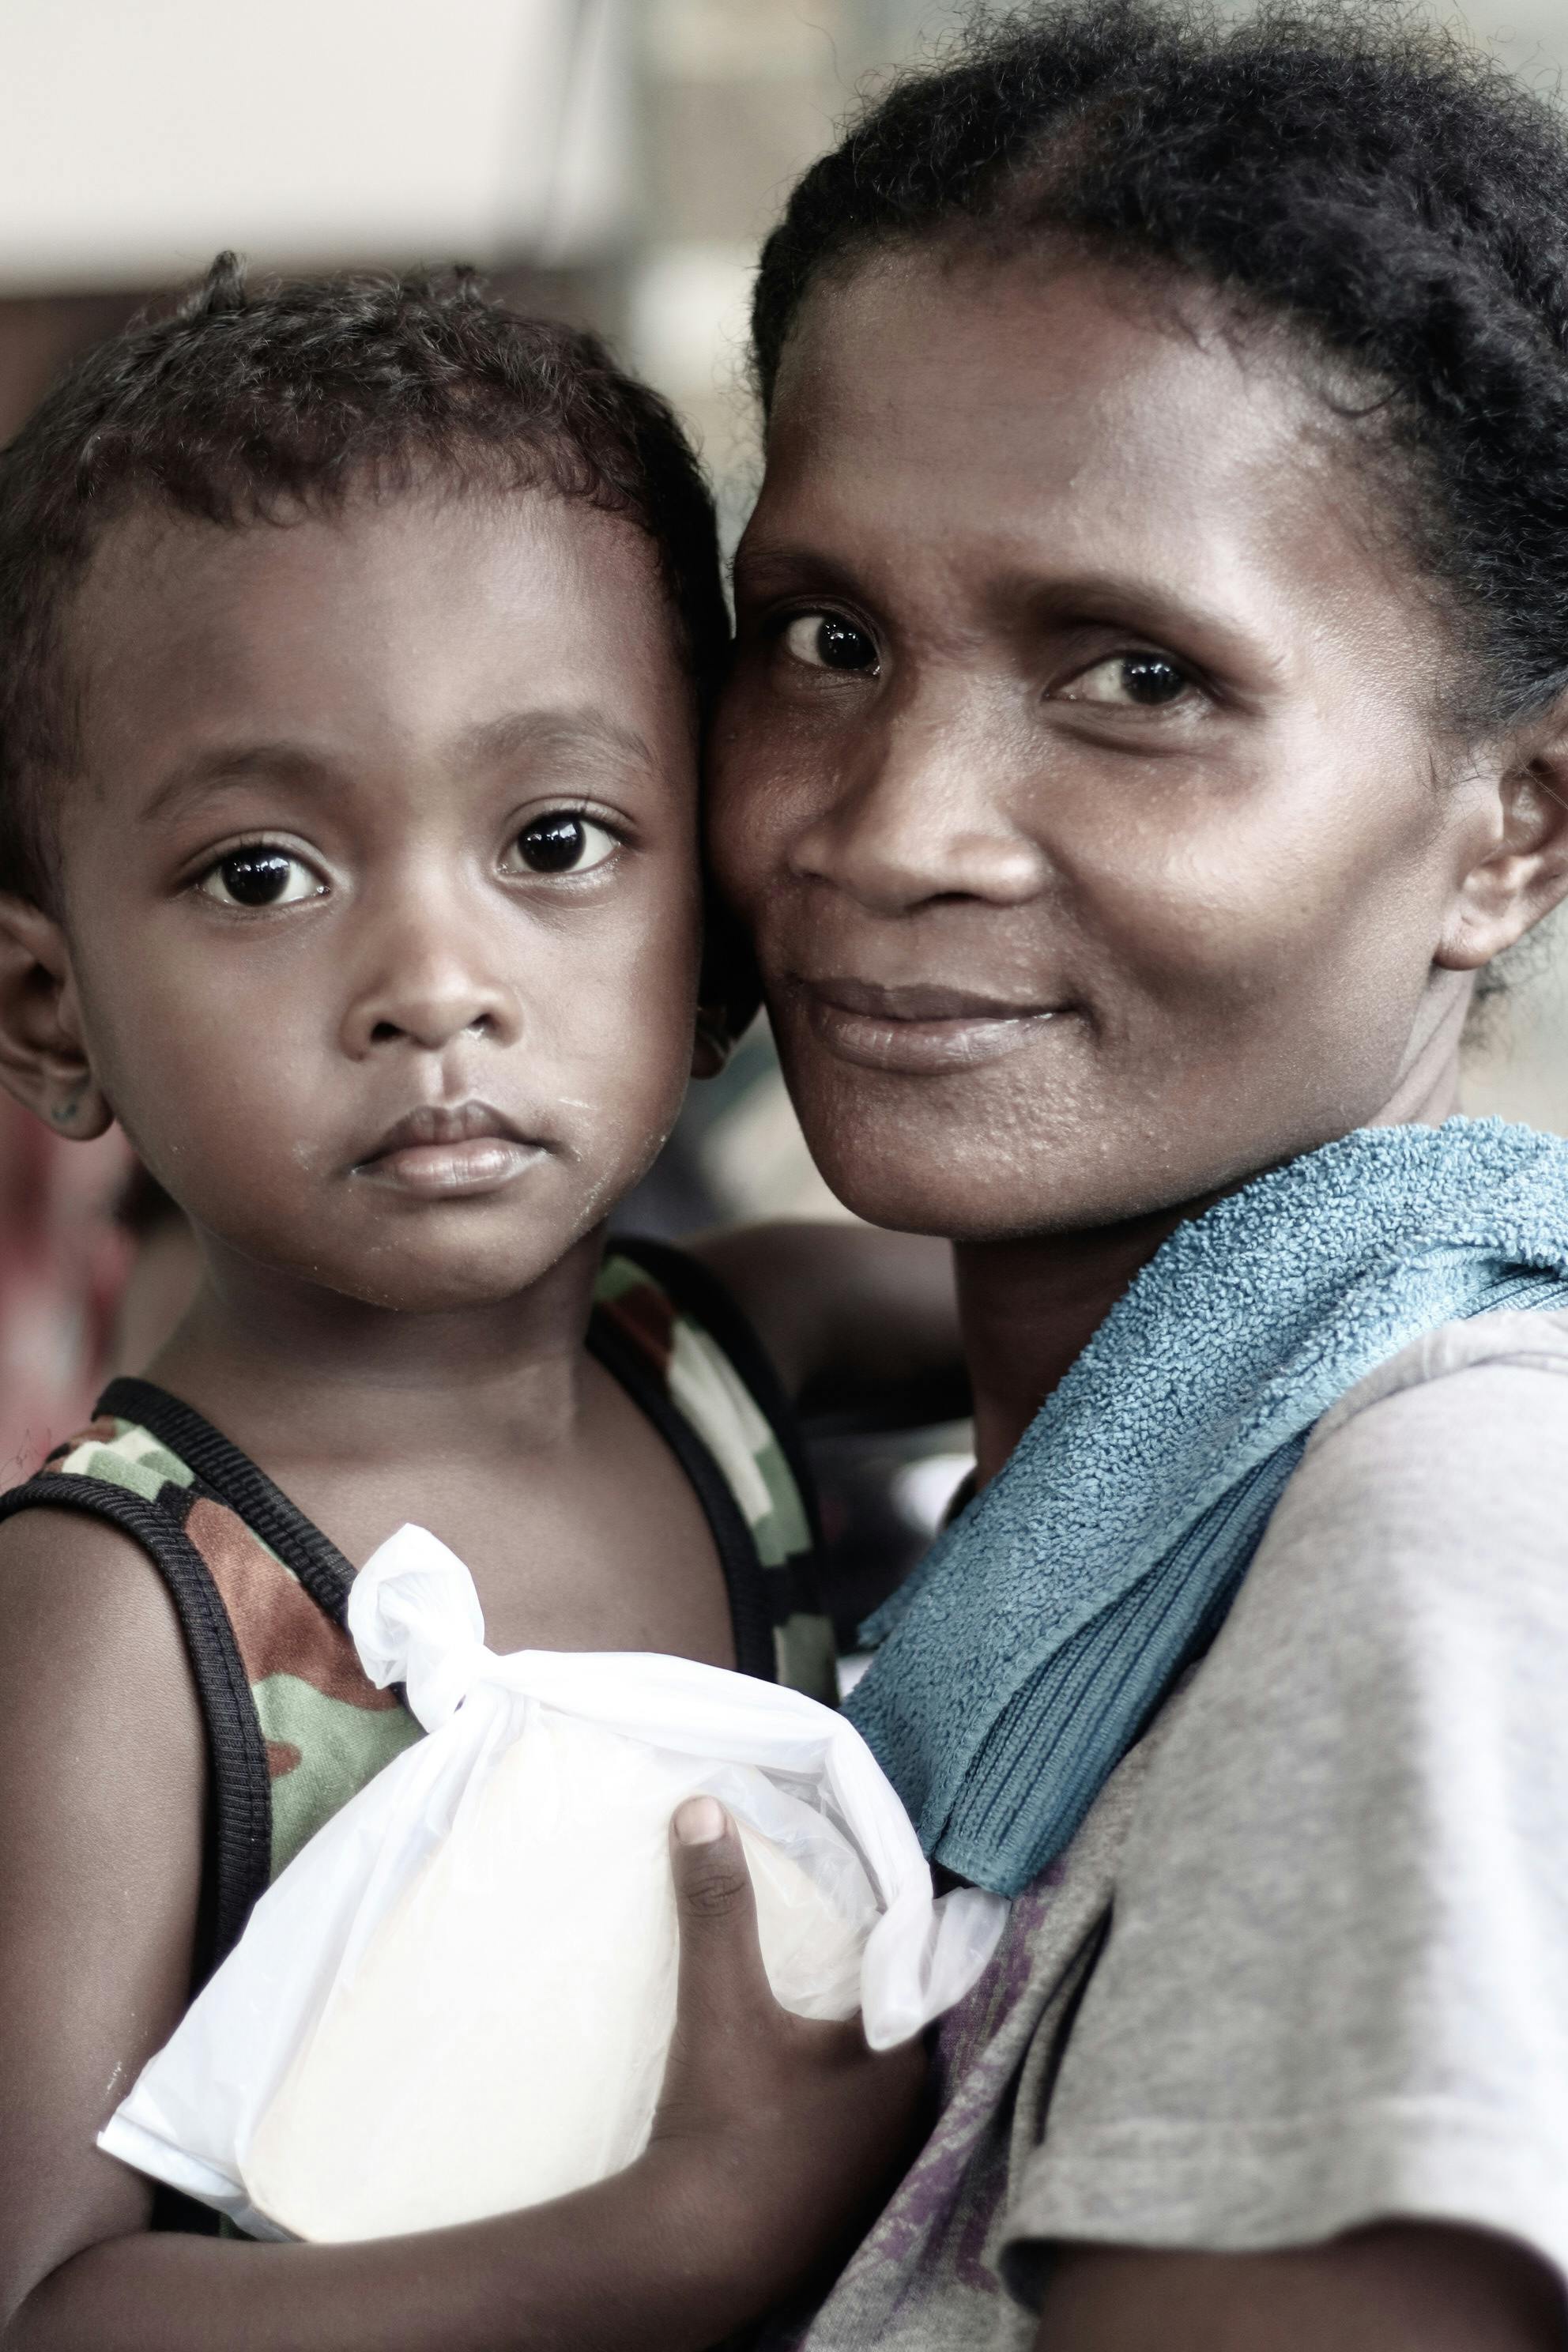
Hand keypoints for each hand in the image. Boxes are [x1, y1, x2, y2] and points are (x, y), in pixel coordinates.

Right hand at [645, 1795, 928, 2312]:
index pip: (920, 1971)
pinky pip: (853, 2127)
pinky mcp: (844, 2204)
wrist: (688, 2257)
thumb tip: (703, 1811)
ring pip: (878, 2079)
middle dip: (870, 1981)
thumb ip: (719, 1906)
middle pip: (899, 2023)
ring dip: (851, 2043)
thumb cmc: (723, 2126)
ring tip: (813, 1997)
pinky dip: (831, 2097)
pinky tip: (796, 2081)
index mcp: (903, 2062)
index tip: (861, 1890)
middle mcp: (911, 2118)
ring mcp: (880, 2169)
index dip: (894, 1929)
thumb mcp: (720, 2003)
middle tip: (831, 1933)